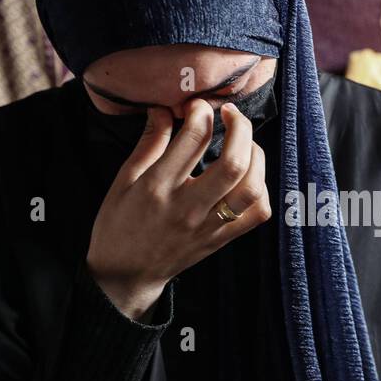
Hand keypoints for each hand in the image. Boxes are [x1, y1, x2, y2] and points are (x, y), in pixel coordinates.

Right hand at [85, 98, 270, 318]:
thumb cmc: (119, 224)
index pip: (193, 139)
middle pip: (233, 162)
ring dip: (255, 157)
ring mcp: (208, 226)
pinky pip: (256, 214)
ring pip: (251, 188)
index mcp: (158, 187)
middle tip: (230, 114)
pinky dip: (260, 189)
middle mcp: (188, 207)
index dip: (201, 111)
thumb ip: (148, 143)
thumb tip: (164, 108)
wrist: (125, 276)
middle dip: (239, 127)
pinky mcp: (221, 239)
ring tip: (244, 143)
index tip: (198, 105)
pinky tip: (248, 176)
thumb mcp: (123, 180)